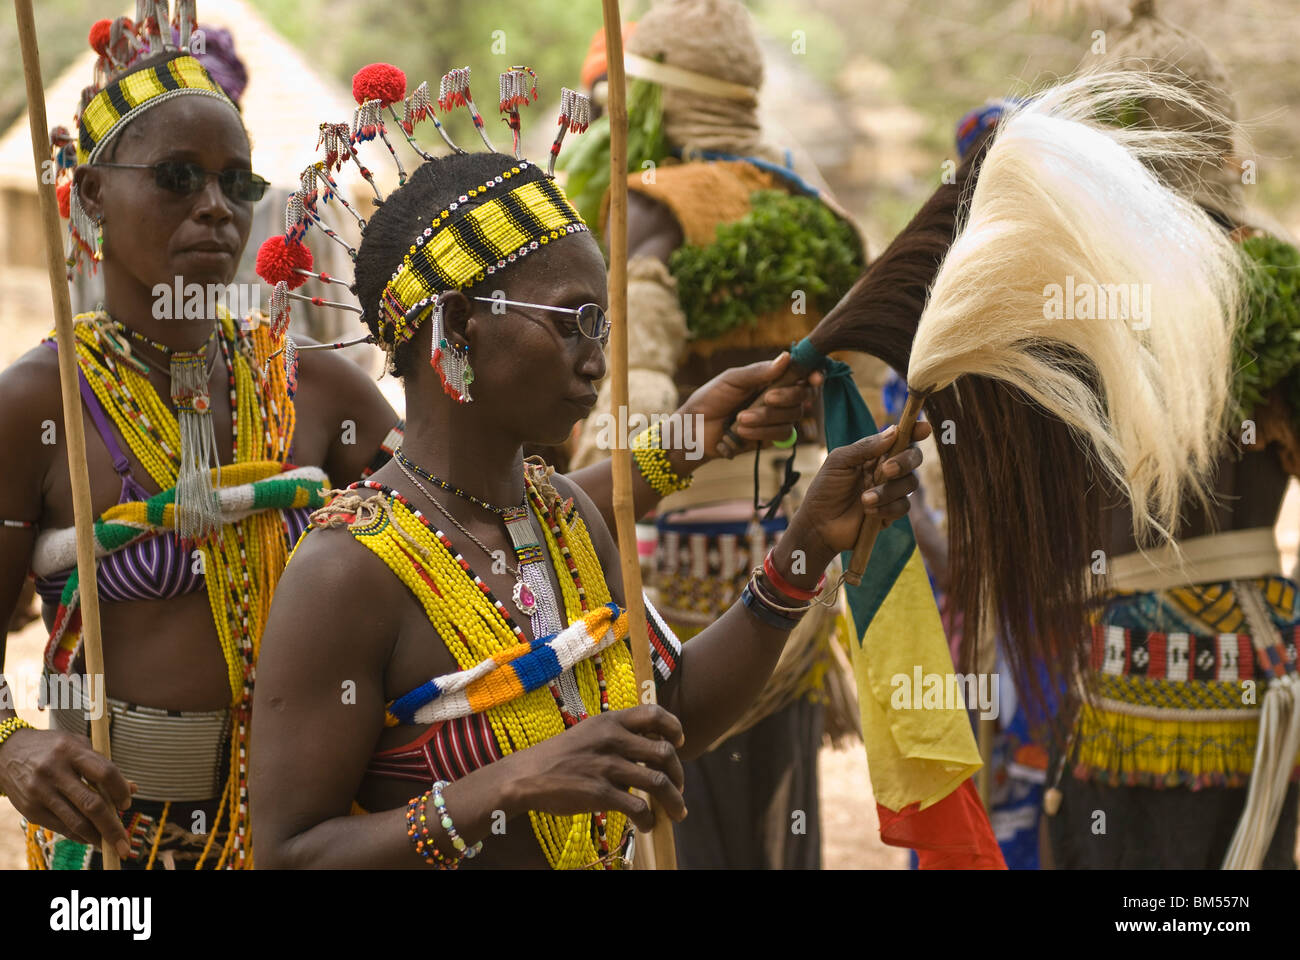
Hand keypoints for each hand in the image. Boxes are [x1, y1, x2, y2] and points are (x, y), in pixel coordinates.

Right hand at [0, 726, 133, 857]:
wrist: (8, 753)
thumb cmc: (53, 749)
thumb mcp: (79, 746)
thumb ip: (104, 766)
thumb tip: (133, 789)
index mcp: (72, 751)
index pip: (105, 773)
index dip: (120, 790)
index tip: (127, 803)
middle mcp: (55, 772)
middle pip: (92, 804)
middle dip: (112, 827)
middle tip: (125, 843)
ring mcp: (40, 792)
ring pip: (75, 821)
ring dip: (97, 837)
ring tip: (111, 845)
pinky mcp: (30, 810)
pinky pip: (60, 828)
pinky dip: (79, 835)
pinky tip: (90, 838)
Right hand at [498, 704, 686, 832]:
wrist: (527, 776)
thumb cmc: (560, 755)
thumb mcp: (589, 732)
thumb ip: (618, 735)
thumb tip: (650, 748)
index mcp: (610, 721)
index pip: (654, 714)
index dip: (674, 727)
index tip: (679, 742)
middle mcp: (612, 740)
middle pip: (664, 752)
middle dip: (678, 773)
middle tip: (678, 787)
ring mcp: (607, 766)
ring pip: (658, 782)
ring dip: (673, 800)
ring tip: (677, 812)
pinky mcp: (600, 793)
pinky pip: (638, 808)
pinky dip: (648, 819)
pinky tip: (647, 825)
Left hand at [675, 351, 821, 469]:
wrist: (694, 429)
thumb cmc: (710, 398)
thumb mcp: (732, 379)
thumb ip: (759, 371)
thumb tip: (787, 357)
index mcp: (771, 378)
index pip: (801, 374)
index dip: (813, 374)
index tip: (813, 378)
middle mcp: (778, 397)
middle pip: (803, 396)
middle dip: (787, 397)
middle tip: (766, 398)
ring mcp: (776, 418)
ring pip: (792, 417)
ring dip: (766, 417)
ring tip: (740, 418)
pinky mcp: (770, 438)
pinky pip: (783, 435)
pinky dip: (763, 432)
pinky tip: (742, 431)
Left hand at [774, 421, 931, 586]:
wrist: (818, 523)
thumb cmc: (825, 489)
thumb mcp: (839, 462)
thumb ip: (865, 447)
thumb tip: (894, 430)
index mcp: (876, 454)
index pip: (901, 438)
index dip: (915, 431)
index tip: (924, 428)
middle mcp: (888, 470)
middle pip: (914, 458)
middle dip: (905, 461)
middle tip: (887, 470)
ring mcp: (891, 491)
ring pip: (910, 483)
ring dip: (888, 491)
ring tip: (864, 499)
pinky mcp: (892, 512)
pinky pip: (903, 506)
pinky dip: (887, 508)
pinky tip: (868, 512)